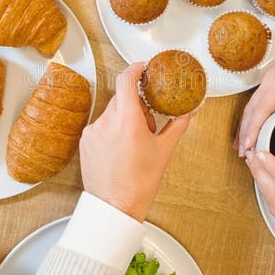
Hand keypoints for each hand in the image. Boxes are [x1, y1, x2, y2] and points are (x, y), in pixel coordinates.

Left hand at [80, 63, 190, 220]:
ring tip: (133, 141)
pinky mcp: (85, 140)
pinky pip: (101, 125)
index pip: (126, 79)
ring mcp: (93, 131)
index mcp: (127, 120)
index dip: (135, 68)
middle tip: (146, 123)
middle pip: (121, 97)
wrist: (115, 207)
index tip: (142, 68)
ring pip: (111, 111)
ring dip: (123, 118)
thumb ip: (178, 125)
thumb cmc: (139, 183)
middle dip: (135, 104)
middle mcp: (107, 122)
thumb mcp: (164, 151)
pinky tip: (120, 148)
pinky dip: (111, 129)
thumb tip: (189, 111)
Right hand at [237, 38, 274, 154]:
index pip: (262, 109)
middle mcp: (269, 81)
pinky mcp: (270, 83)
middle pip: (251, 110)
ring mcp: (268, 81)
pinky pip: (256, 102)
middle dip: (245, 133)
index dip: (253, 129)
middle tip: (244, 154)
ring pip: (250, 107)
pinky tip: (250, 128)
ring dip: (245, 126)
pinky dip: (250, 117)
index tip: (248, 146)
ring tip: (242, 147)